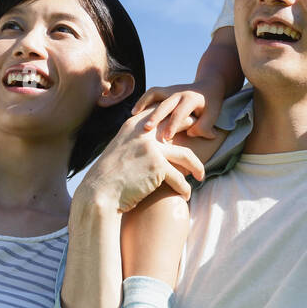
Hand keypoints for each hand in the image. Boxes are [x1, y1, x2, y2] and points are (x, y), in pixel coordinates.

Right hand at [77, 106, 206, 214]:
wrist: (99, 192)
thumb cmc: (109, 174)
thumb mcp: (121, 149)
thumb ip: (136, 140)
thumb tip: (153, 140)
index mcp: (134, 124)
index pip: (163, 113)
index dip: (179, 117)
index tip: (191, 122)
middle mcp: (144, 132)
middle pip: (179, 126)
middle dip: (195, 130)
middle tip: (207, 137)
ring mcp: (152, 148)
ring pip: (186, 155)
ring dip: (197, 167)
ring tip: (201, 175)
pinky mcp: (158, 167)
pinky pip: (180, 178)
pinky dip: (185, 188)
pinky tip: (186, 195)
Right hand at [131, 79, 223, 140]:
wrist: (209, 85)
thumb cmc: (211, 105)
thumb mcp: (213, 116)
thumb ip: (204, 127)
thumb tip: (190, 133)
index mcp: (192, 99)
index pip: (181, 112)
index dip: (173, 124)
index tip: (166, 137)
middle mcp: (180, 92)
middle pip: (165, 104)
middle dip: (156, 116)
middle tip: (146, 129)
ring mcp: (171, 89)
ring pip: (155, 94)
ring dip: (144, 104)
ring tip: (133, 117)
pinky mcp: (165, 90)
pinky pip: (152, 93)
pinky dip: (142, 100)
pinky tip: (134, 112)